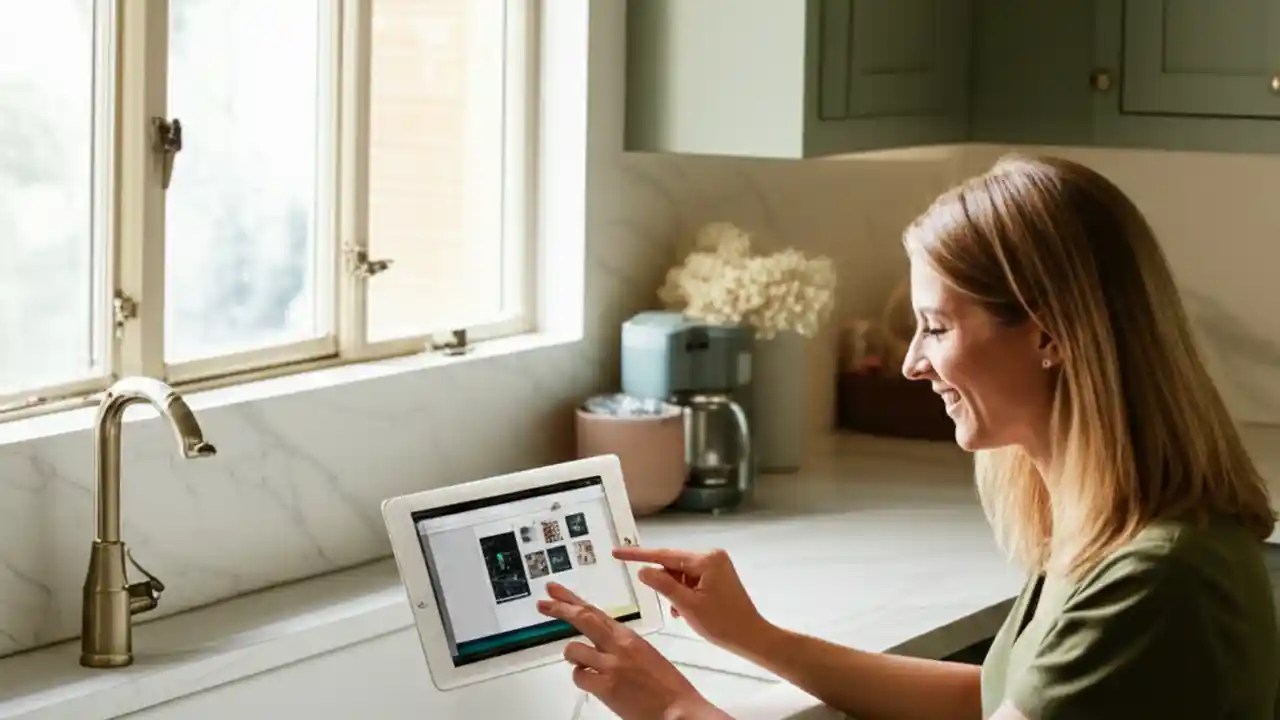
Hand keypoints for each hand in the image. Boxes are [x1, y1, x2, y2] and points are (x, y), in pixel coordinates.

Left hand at [537, 582, 726, 719]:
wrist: (679, 710)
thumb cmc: (667, 687)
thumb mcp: (645, 656)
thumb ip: (621, 647)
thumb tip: (599, 644)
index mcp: (629, 637)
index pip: (595, 612)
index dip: (572, 600)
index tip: (554, 591)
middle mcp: (618, 646)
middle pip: (582, 619)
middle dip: (559, 609)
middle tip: (543, 604)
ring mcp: (610, 665)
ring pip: (573, 650)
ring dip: (576, 658)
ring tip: (590, 667)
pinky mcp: (605, 686)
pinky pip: (579, 676)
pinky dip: (583, 679)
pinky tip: (597, 685)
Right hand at [613, 547, 768, 654]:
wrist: (750, 636)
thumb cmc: (721, 623)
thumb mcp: (687, 605)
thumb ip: (663, 586)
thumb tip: (643, 571)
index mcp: (706, 559)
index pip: (665, 555)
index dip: (638, 555)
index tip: (617, 552)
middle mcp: (711, 556)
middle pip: (673, 564)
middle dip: (664, 582)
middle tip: (665, 602)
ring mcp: (716, 565)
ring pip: (681, 574)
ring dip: (674, 591)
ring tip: (678, 612)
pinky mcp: (717, 575)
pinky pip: (691, 579)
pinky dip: (683, 593)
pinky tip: (684, 610)